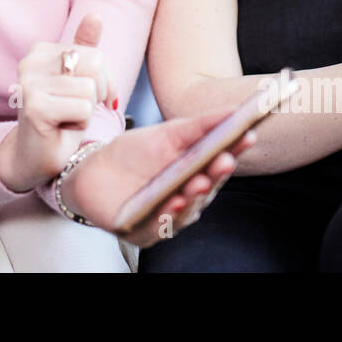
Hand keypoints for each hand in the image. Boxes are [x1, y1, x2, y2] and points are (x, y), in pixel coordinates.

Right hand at [0, 14, 117, 191]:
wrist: (34, 157)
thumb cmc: (60, 117)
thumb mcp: (78, 80)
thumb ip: (85, 48)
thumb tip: (95, 15)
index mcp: (40, 50)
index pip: (95, 55)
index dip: (102, 81)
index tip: (87, 97)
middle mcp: (30, 62)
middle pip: (95, 66)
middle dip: (96, 93)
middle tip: (76, 110)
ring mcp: (29, 84)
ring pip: (90, 89)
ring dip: (86, 111)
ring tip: (65, 118)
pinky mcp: (34, 107)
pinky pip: (83, 108)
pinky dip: (79, 123)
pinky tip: (60, 127)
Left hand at [60, 108, 253, 248]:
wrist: (93, 171)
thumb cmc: (134, 153)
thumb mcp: (167, 134)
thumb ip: (199, 125)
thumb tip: (234, 110)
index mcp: (197, 173)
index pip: (221, 162)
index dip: (236, 150)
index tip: (248, 135)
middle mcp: (189, 198)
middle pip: (208, 188)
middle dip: (217, 174)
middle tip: (224, 159)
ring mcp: (169, 216)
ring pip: (188, 210)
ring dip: (195, 196)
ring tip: (199, 181)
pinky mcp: (146, 231)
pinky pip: (160, 225)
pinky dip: (169, 214)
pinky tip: (174, 201)